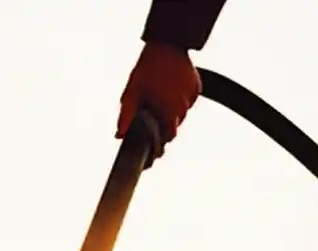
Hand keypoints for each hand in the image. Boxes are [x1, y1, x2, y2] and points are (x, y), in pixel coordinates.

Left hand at [116, 42, 201, 156]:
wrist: (167, 44)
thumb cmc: (147, 68)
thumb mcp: (132, 93)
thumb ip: (126, 116)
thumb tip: (120, 135)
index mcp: (169, 110)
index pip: (169, 136)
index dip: (160, 138)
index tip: (153, 136)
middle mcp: (184, 106)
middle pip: (175, 125)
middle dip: (164, 122)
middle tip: (152, 108)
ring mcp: (192, 96)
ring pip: (182, 112)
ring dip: (172, 109)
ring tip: (160, 94)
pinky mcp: (197, 87)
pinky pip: (188, 100)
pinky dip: (180, 98)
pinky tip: (170, 87)